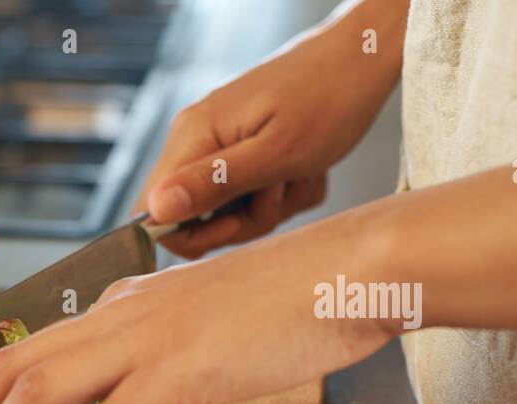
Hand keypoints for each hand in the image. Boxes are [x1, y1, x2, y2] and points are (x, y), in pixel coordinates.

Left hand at [0, 224, 396, 403]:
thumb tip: (135, 388)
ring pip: (42, 389)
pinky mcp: (177, 373)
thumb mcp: (203, 316)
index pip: (34, 345)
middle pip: (16, 364)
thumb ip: (160, 343)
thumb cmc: (286, 298)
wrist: (344, 271)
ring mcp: (143, 343)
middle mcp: (117, 316)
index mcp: (122, 304)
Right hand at [138, 0, 406, 257]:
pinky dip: (283, 191)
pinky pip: (251, 194)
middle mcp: (197, 138)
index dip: (190, 235)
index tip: (236, 225)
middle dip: (241, 220)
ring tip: (299, 172)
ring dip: (270, 206)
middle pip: (193, 216)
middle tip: (280, 192)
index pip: (152, 212)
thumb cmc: (330, 98)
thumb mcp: (276, 153)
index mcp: (194, 136)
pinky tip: (305, 166)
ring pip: (227, 210)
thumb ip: (214, 183)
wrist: (364, 56)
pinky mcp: (243, 146)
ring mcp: (220, 143)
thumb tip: (157, 211)